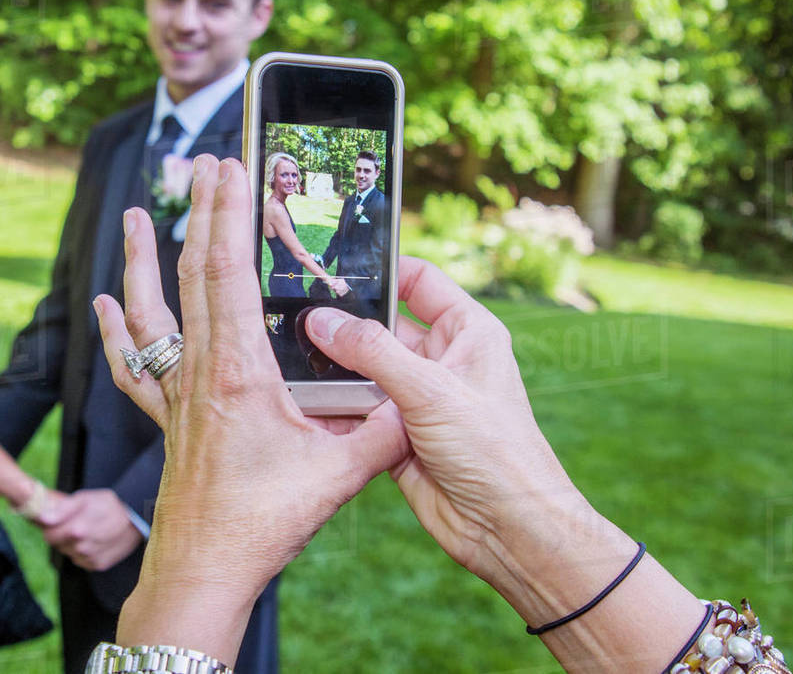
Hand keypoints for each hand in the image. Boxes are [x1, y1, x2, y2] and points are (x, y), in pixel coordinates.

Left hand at [38, 488, 141, 570]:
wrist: (138, 520)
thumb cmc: (110, 505)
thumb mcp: (86, 498)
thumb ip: (63, 508)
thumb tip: (43, 518)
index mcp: (77, 530)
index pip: (49, 534)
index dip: (50, 526)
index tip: (56, 518)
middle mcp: (82, 548)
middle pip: (57, 544)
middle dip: (61, 533)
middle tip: (75, 521)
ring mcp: (90, 558)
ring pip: (68, 552)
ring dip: (72, 542)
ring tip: (87, 529)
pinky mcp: (97, 565)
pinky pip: (80, 560)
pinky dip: (83, 551)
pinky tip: (93, 540)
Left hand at [95, 156, 408, 661]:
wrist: (204, 568)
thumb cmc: (264, 522)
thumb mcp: (338, 473)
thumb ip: (383, 431)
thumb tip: (417, 399)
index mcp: (240, 371)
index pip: (232, 273)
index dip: (231, 215)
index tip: (233, 169)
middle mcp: (200, 371)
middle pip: (194, 273)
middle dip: (200, 213)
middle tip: (206, 166)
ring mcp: (176, 392)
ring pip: (151, 309)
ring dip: (142, 258)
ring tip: (133, 215)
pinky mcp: (167, 416)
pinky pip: (134, 361)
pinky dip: (117, 327)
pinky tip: (105, 302)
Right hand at [306, 257, 706, 673]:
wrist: (507, 528)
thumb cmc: (493, 450)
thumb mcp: (431, 390)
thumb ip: (372, 351)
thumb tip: (321, 320)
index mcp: (467, 331)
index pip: (418, 280)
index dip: (379, 270)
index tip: (331, 264)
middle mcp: (442, 358)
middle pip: (382, 326)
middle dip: (343, 322)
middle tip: (292, 310)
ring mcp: (418, 397)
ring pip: (364, 369)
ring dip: (334, 367)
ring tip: (286, 352)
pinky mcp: (398, 434)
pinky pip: (358, 410)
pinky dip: (334, 406)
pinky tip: (300, 398)